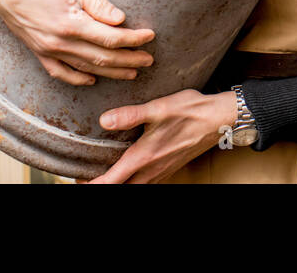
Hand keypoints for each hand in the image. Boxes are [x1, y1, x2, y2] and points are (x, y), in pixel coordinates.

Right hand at [0, 0, 154, 85]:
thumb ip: (97, 3)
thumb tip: (119, 19)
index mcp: (70, 24)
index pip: (110, 38)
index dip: (133, 40)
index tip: (150, 36)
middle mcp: (59, 43)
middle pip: (102, 58)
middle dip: (129, 60)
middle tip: (149, 60)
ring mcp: (47, 50)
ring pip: (85, 68)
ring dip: (111, 72)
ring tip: (132, 72)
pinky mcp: (38, 52)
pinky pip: (60, 73)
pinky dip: (78, 79)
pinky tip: (92, 79)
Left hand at [86, 89, 237, 183]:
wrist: (219, 119)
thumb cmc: (190, 111)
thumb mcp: (159, 108)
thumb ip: (130, 115)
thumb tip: (104, 120)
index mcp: (144, 157)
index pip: (112, 181)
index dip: (92, 185)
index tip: (77, 182)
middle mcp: (151, 169)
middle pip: (121, 188)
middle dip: (102, 186)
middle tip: (84, 180)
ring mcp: (161, 171)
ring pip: (134, 187)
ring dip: (117, 184)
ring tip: (103, 176)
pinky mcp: (168, 167)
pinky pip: (145, 182)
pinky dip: (131, 181)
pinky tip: (129, 170)